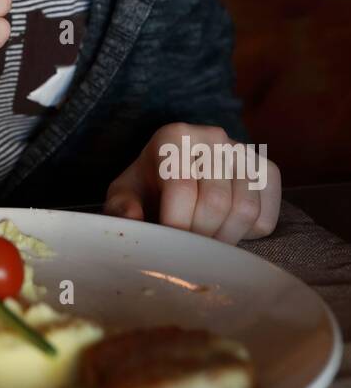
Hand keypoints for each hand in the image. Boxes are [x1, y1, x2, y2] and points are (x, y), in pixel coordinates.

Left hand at [103, 123, 280, 243]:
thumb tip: (133, 220)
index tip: (169, 244)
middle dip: (201, 237)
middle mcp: (213, 137)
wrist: (180, 173)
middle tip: (189, 250)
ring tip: (206, 243)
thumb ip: (121, 208)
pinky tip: (226, 228)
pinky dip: (249, 233)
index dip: (176, 224)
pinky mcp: (267, 170)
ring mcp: (244, 151)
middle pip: (216, 202)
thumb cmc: (149, 187)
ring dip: (226, 238)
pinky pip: (266, 214)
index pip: (182, 188)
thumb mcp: (125, 194)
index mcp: (174, 137)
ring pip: (245, 210)